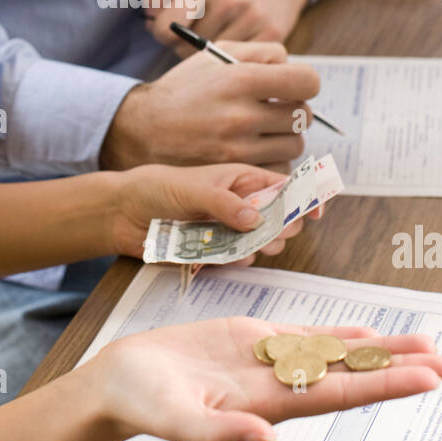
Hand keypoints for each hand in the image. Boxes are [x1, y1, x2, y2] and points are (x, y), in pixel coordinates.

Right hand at [87, 319, 441, 440]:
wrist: (120, 383)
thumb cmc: (142, 403)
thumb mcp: (176, 419)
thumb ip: (219, 434)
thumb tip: (265, 437)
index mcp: (267, 403)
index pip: (339, 393)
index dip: (384, 386)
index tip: (428, 380)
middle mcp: (277, 383)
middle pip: (349, 374)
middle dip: (398, 368)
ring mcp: (267, 362)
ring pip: (333, 353)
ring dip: (377, 350)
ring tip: (422, 344)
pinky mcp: (250, 341)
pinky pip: (303, 336)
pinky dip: (336, 334)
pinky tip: (363, 333)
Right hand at [100, 40, 319, 171]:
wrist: (144, 130)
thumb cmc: (184, 89)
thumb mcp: (215, 56)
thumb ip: (260, 52)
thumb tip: (291, 65)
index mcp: (241, 80)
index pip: (307, 83)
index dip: (305, 83)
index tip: (294, 87)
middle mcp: (242, 116)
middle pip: (305, 117)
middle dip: (294, 111)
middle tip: (274, 110)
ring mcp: (239, 150)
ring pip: (295, 146)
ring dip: (285, 138)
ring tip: (262, 130)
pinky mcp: (234, 175)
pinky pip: (278, 170)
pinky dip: (273, 161)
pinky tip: (255, 151)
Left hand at [109, 162, 325, 260]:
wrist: (124, 213)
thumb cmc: (157, 188)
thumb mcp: (192, 189)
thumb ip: (224, 203)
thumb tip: (256, 220)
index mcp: (243, 179)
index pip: (286, 186)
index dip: (306, 197)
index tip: (316, 212)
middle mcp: (243, 204)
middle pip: (282, 219)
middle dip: (281, 228)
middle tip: (267, 232)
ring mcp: (231, 229)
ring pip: (265, 243)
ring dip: (260, 247)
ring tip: (244, 244)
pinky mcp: (218, 251)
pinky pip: (240, 260)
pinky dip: (238, 261)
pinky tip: (227, 256)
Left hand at [143, 0, 309, 53]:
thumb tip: (148, 16)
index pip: (166, 27)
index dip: (162, 33)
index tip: (170, 30)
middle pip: (186, 49)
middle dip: (185, 46)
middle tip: (196, 36)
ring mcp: (253, 18)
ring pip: (211, 60)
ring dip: (208, 58)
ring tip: (215, 41)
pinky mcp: (272, 36)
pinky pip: (238, 63)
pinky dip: (233, 61)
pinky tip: (235, 48)